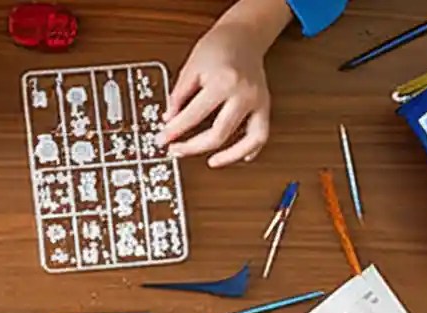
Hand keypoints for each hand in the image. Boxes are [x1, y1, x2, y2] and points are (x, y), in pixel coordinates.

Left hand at [158, 20, 271, 166]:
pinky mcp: (265, 105)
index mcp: (223, 82)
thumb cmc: (217, 48)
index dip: (174, 132)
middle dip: (193, 147)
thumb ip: (178, 96)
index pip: (193, 117)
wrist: (243, 35)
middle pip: (218, 134)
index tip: (161, 139)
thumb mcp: (190, 68)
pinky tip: (240, 156)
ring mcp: (258, 101)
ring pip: (248, 139)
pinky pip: (262, 134)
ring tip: (211, 162)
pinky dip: (252, 148)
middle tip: (176, 150)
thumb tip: (168, 121)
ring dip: (228, 156)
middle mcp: (244, 94)